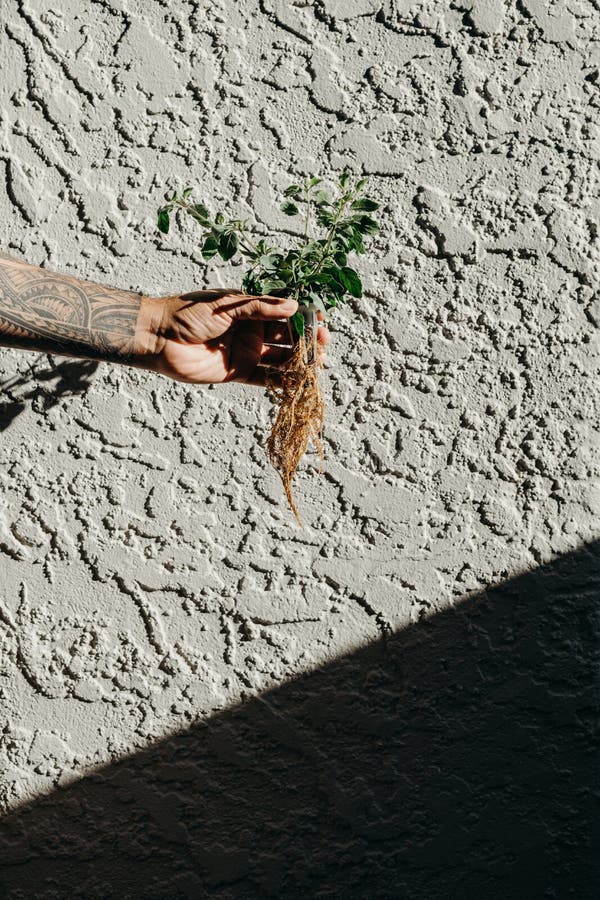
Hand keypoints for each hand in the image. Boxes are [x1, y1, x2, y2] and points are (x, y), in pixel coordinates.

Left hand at [146, 289, 329, 384]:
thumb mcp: (227, 305)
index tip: (321, 320)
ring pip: (278, 359)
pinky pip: (263, 379)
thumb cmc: (188, 313)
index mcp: (249, 310)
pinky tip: (298, 383)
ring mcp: (245, 353)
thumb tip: (293, 306)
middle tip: (324, 345)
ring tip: (317, 364)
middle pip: (286, 337)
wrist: (159, 337)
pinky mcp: (236, 373)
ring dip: (298, 362)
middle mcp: (251, 331)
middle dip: (306, 341)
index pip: (283, 313)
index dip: (304, 317)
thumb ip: (260, 308)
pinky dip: (280, 382)